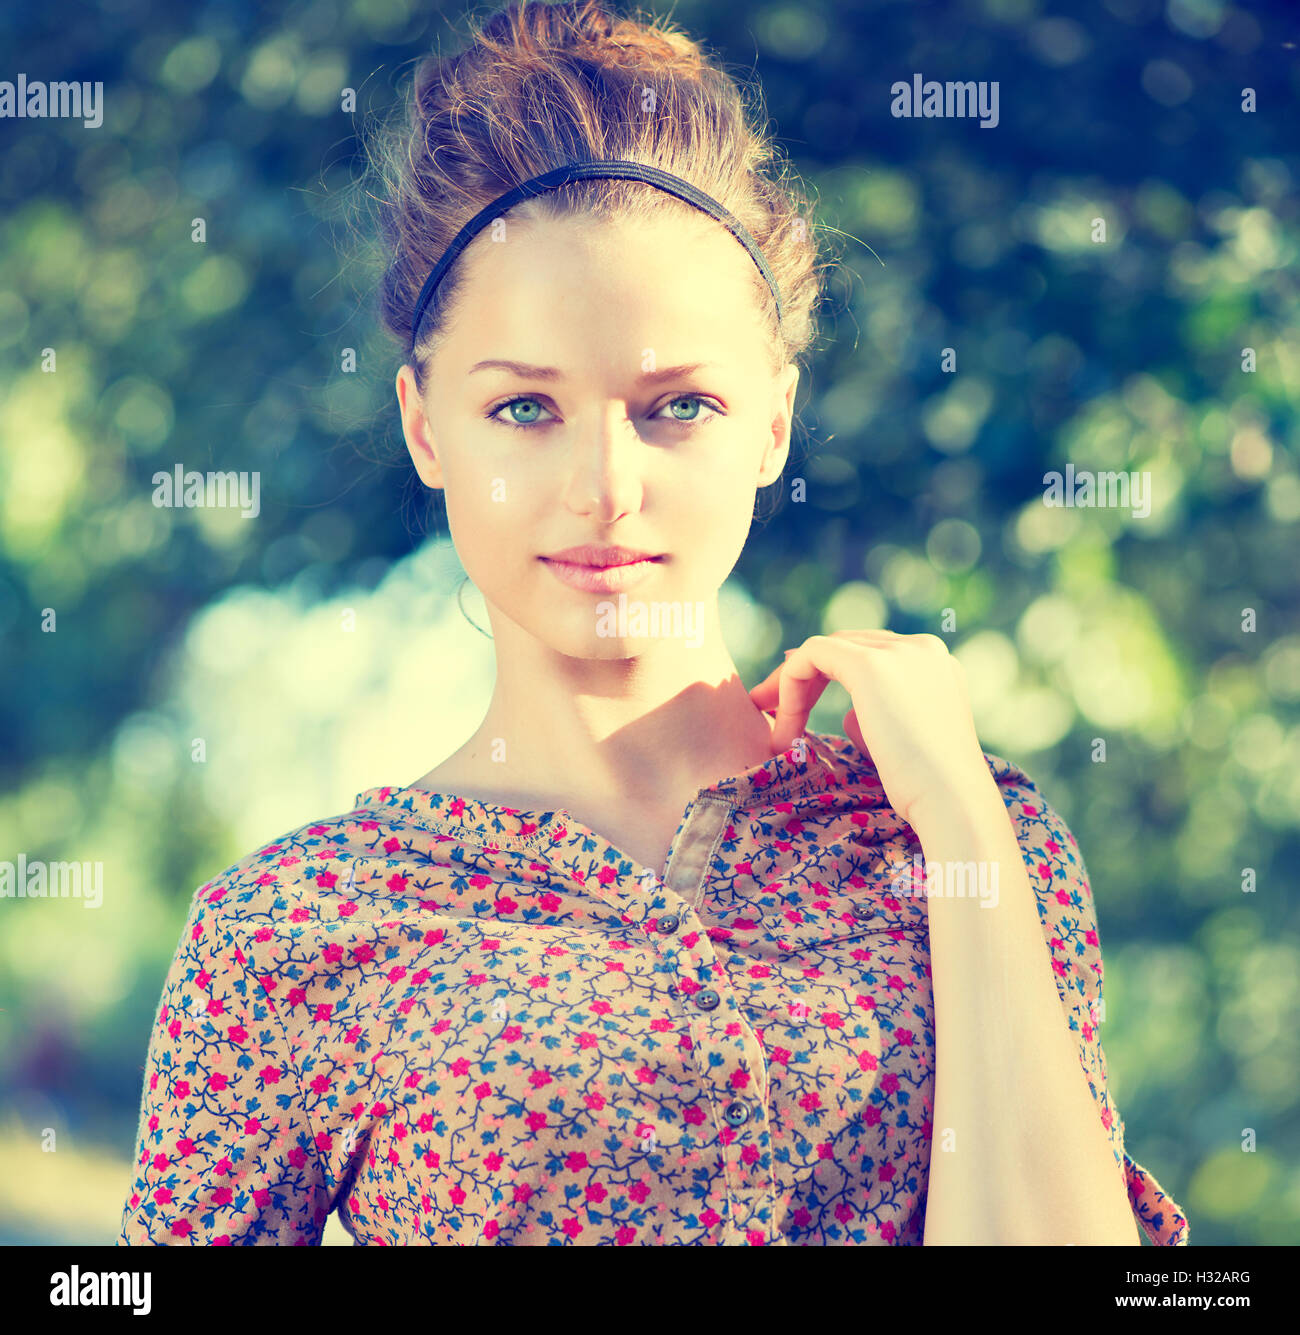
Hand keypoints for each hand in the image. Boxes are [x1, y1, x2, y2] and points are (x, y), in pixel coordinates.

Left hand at [747, 630, 997, 832]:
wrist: (951, 802)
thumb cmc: (926, 789)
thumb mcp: (901, 743)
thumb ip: (877, 719)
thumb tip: (849, 714)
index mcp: (935, 665)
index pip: (869, 654)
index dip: (826, 677)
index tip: (793, 709)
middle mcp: (921, 648)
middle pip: (844, 647)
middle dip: (802, 677)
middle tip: (766, 708)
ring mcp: (899, 652)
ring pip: (824, 650)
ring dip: (791, 687)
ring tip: (775, 731)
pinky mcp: (871, 665)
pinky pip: (812, 654)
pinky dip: (789, 683)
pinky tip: (784, 726)